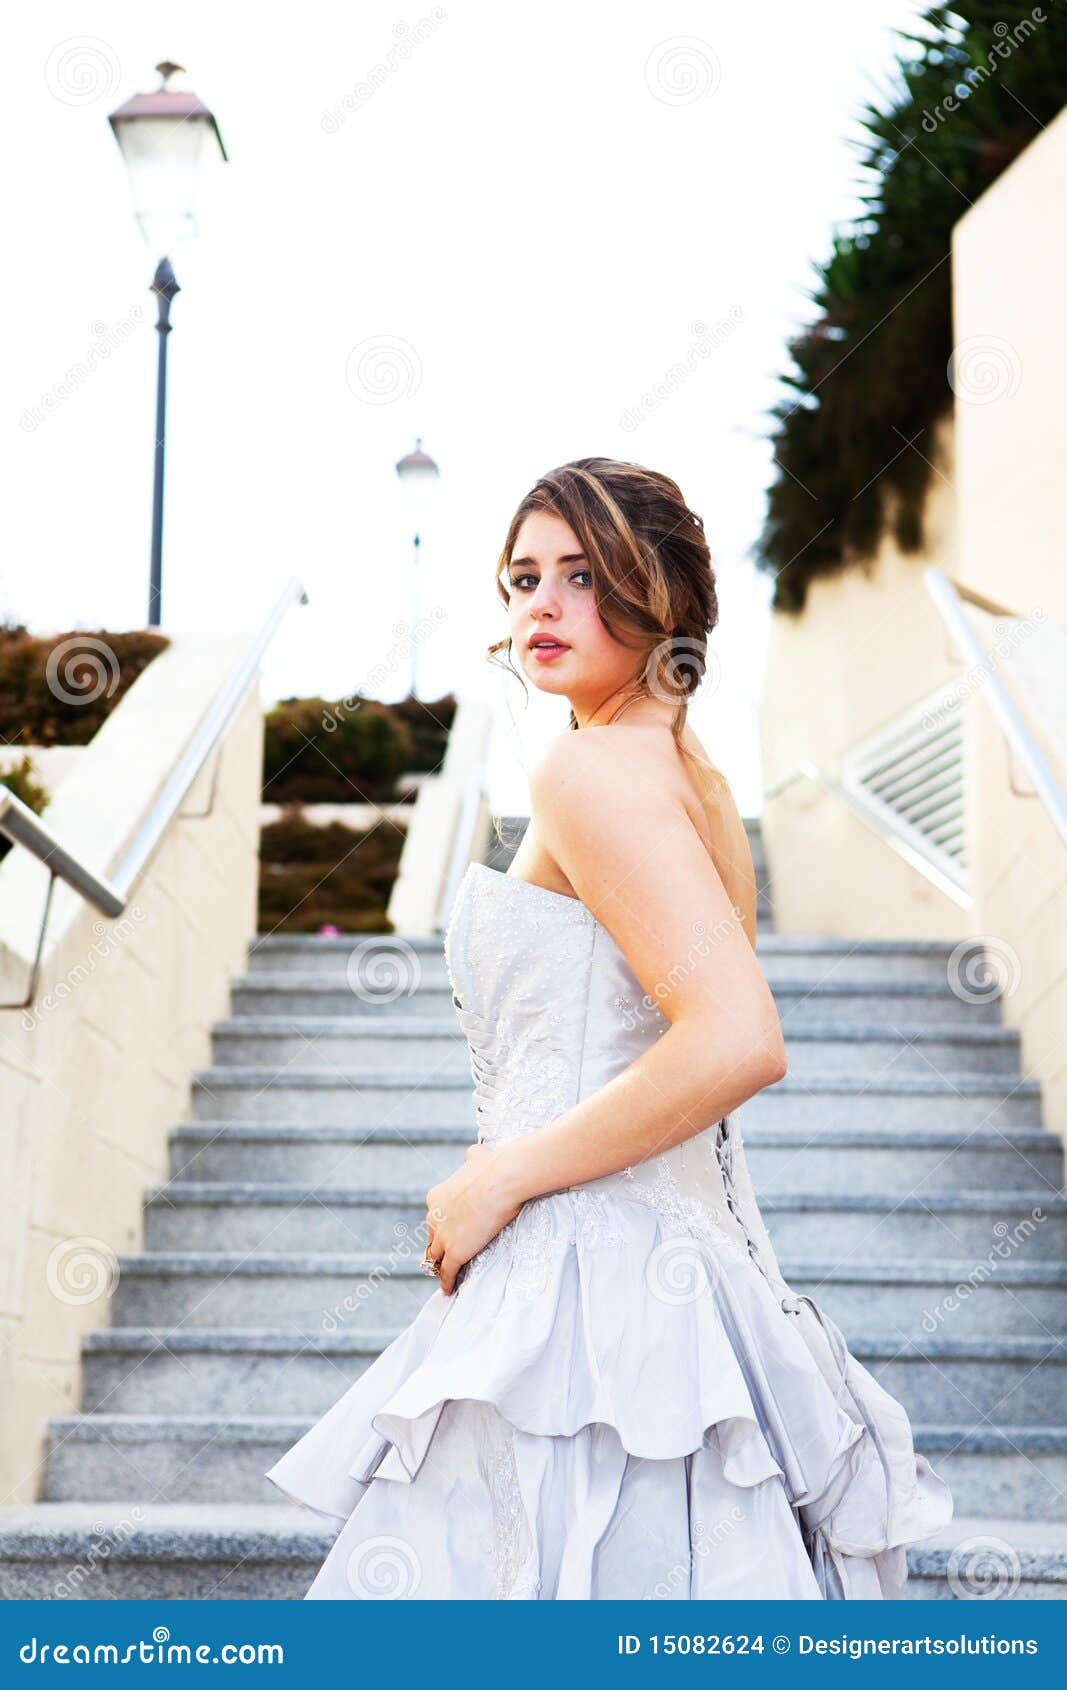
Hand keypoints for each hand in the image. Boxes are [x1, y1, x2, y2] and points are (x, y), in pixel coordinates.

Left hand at [423, 1143, 526, 1294]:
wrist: (501, 1180)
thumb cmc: (493, 1166)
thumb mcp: (476, 1157)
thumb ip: (470, 1159)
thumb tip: (472, 1155)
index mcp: (436, 1197)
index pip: (435, 1217)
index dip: (442, 1225)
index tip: (450, 1230)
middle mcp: (434, 1217)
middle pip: (432, 1237)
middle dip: (438, 1245)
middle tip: (446, 1254)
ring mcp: (443, 1236)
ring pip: (435, 1256)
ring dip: (438, 1266)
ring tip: (444, 1274)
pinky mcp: (455, 1252)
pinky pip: (446, 1272)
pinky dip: (446, 1282)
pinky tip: (448, 1290)